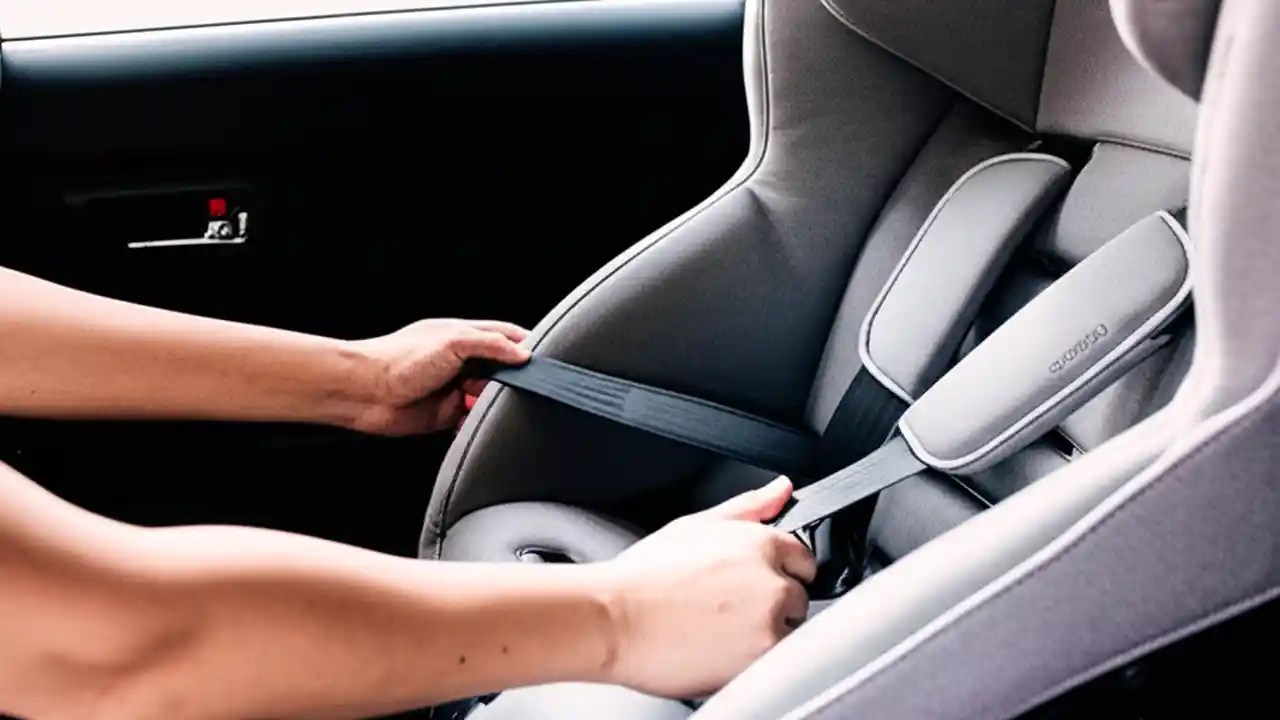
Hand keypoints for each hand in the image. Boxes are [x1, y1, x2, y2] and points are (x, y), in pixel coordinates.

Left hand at [348, 319, 529, 435]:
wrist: (363, 392)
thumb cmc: (399, 359)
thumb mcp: (452, 342)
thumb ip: (491, 345)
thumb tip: (523, 354)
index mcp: (463, 336)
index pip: (505, 337)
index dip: (525, 347)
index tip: (542, 361)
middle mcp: (461, 361)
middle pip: (501, 370)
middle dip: (510, 380)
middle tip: (511, 387)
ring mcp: (454, 388)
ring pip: (489, 397)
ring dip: (492, 403)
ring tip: (480, 401)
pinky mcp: (446, 414)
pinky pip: (472, 421)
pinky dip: (476, 423)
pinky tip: (470, 420)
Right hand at [600, 477, 814, 697]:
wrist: (615, 620)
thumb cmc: (645, 576)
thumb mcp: (697, 525)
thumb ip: (749, 506)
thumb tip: (782, 489)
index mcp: (763, 542)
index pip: (803, 559)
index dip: (776, 571)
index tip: (749, 583)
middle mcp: (774, 582)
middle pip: (797, 597)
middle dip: (771, 603)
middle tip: (725, 607)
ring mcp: (769, 625)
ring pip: (787, 631)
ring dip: (764, 632)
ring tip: (718, 629)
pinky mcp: (759, 661)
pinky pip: (772, 661)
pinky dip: (751, 659)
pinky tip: (717, 648)